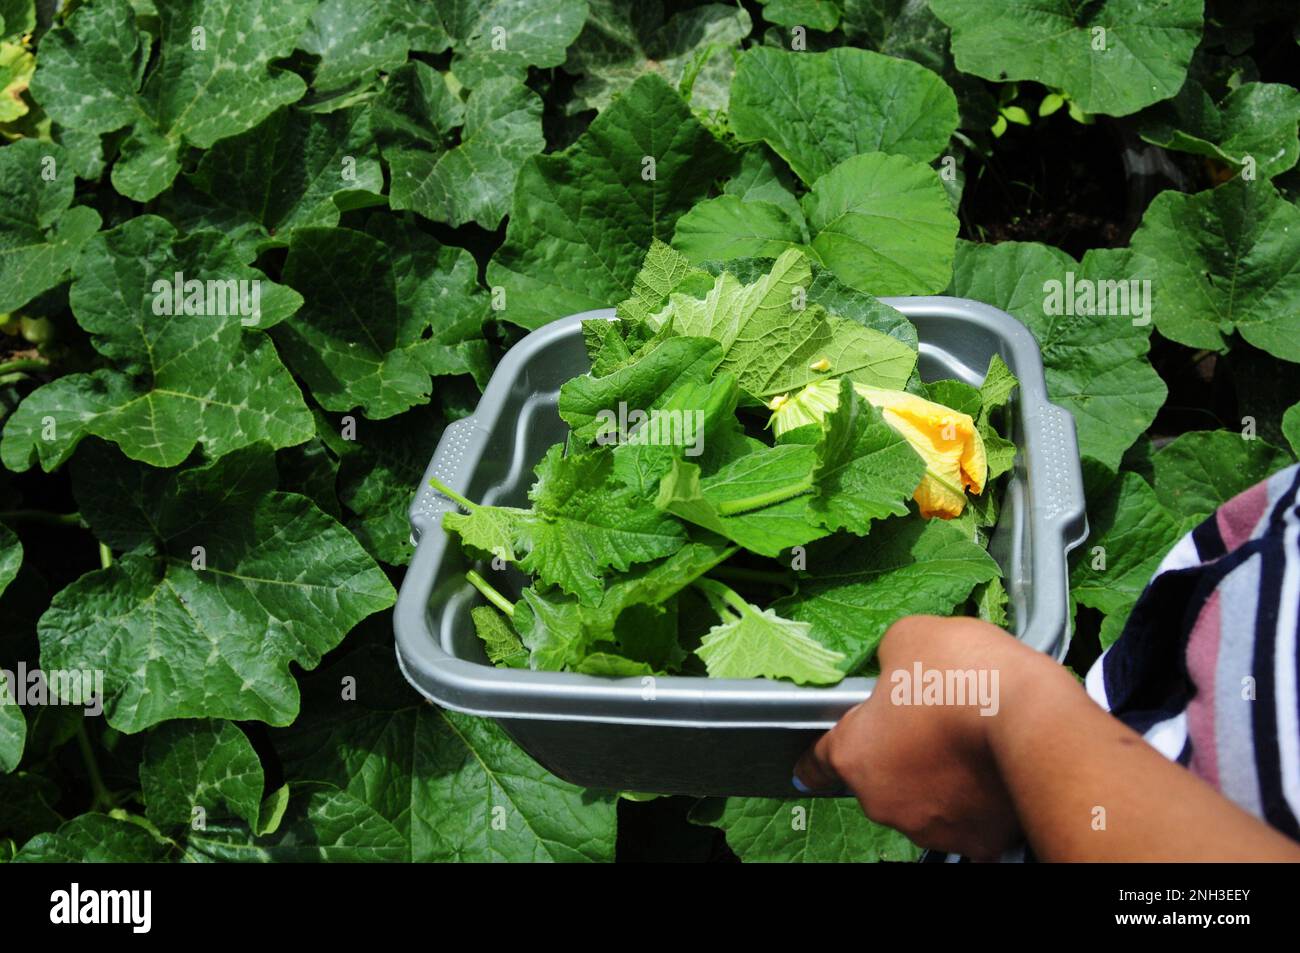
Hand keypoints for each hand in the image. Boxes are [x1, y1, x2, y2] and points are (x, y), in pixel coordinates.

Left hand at [793, 614, 1071, 859]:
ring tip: (969, 744)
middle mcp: (883, 801)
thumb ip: (890, 663)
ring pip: (923, 804)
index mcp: (854, 754)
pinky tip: (992, 772)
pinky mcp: (976, 842)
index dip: (815, 762)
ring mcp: (929, 826)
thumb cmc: (961, 673)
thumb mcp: (907, 639)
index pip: (818, 765)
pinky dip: (975, 803)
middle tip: (932, 724)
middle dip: (897, 757)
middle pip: (880, 780)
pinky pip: (968, 822)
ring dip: (936, 782)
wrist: (1031, 718)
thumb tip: (899, 671)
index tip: (810, 770)